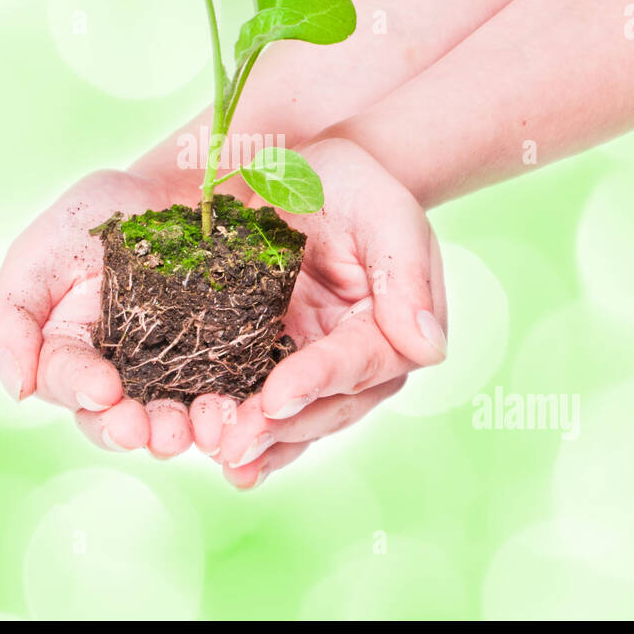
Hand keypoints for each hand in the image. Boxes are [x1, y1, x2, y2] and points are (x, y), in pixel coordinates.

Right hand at [0, 168, 202, 457]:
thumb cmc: (94, 220)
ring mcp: (172, 375)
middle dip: (132, 430)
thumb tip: (17, 388)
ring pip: (172, 420)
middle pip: (119, 420)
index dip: (84, 390)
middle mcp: (120, 378)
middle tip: (150, 432)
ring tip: (195, 430)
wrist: (170, 191)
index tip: (104, 389)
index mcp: (70, 356)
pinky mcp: (222, 365)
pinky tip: (234, 412)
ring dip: (181, 432)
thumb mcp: (40, 253)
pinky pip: (226, 397)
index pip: (70, 383)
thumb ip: (9, 316)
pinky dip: (228, 412)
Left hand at [189, 138, 447, 487]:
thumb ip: (407, 272)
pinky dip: (232, 425)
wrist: (304, 173)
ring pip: (290, 420)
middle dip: (279, 429)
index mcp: (392, 329)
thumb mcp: (382, 209)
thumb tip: (430, 349)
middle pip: (323, 407)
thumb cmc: (352, 185)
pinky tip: (204, 446)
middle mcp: (353, 362)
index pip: (356, 363)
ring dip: (258, 444)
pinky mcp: (266, 361)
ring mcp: (308, 366)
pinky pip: (251, 400)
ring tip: (223, 460)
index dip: (317, 382)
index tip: (276, 399)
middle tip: (234, 447)